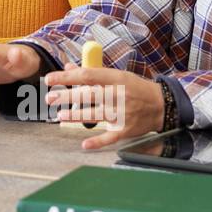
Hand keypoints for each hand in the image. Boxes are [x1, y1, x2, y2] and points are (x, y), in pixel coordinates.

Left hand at [43, 65, 164, 149]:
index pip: (87, 76)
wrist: (161, 105)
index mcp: (116, 79)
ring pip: (96, 114)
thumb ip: (92, 73)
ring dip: (76, 116)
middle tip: (50, 98)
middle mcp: (119, 95)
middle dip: (67, 96)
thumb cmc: (135, 88)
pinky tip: (85, 144)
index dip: (67, 77)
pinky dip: (98, 142)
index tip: (50, 79)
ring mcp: (123, 114)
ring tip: (60, 115)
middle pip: (89, 95)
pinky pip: (110, 137)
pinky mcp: (126, 130)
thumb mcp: (117, 75)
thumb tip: (68, 67)